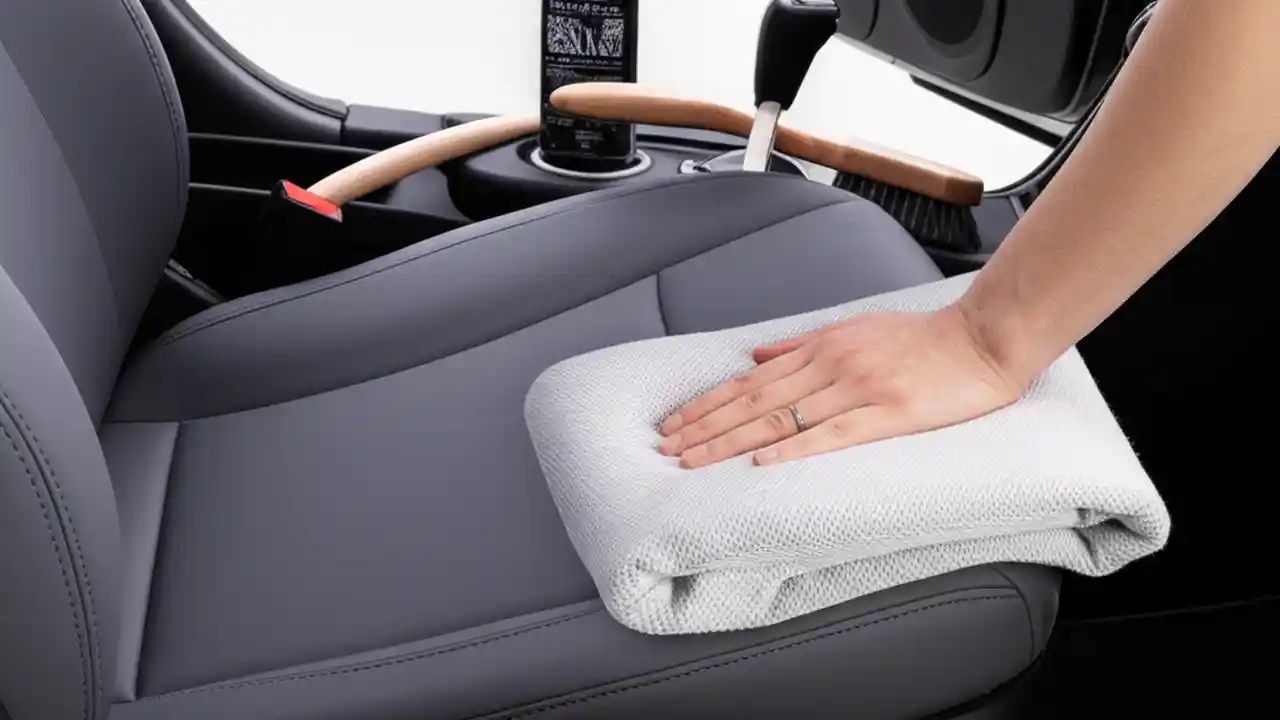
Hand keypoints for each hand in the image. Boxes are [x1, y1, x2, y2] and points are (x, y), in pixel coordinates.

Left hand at [658, 306, 1027, 468]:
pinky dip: (794, 448)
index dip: (708, 403)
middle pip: (754, 400)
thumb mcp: (856, 328)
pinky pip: (832, 434)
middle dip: (705, 425)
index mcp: (822, 347)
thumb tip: (756, 357)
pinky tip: (761, 463)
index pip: (750, 380)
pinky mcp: (888, 414)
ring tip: (694, 460)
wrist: (984, 338)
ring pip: (781, 418)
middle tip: (667, 447)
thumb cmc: (924, 338)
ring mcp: (858, 389)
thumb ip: (803, 344)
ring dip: (731, 440)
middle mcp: (831, 366)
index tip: (675, 423)